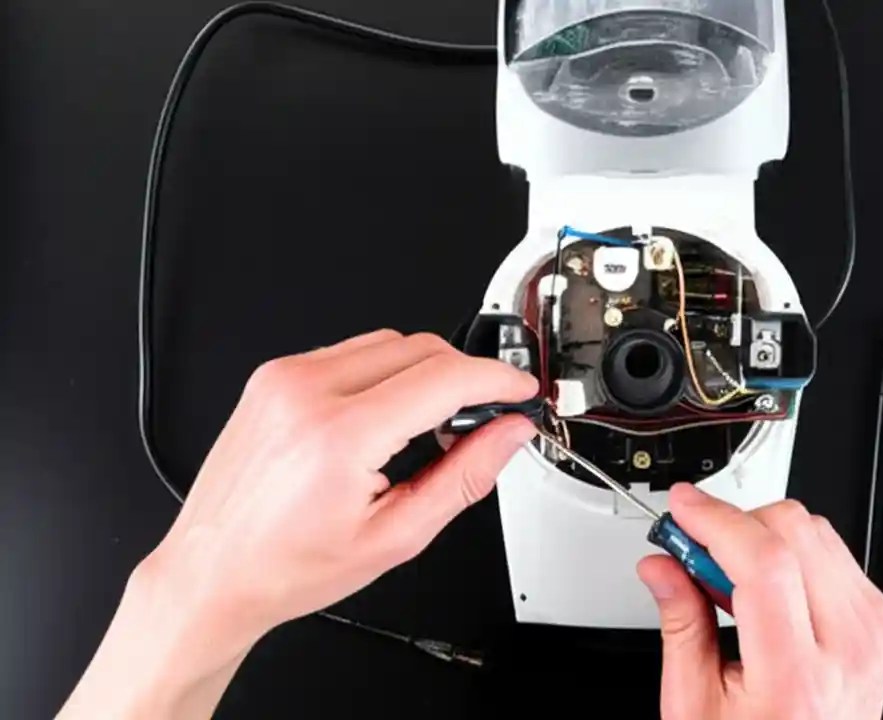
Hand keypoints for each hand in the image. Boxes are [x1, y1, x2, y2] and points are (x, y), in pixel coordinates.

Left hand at [60, 330, 536, 718]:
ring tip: (428, 427)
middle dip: (465, 377)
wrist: (212, 573)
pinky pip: (350, 352)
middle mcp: (306, 393)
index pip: (444, 378)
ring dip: (425, 372)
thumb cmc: (285, 567)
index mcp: (339, 436)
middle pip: (422, 348)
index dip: (497, 381)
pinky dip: (384, 374)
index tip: (518, 393)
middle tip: (481, 419)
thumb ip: (464, 477)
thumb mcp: (395, 536)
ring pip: (389, 342)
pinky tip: (385, 418)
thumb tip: (507, 435)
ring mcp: (284, 378)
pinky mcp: (273, 377)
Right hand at [638, 485, 882, 719]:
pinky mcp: (877, 618)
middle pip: (795, 532)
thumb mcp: (695, 706)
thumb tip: (660, 565)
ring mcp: (869, 629)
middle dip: (734, 524)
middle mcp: (846, 647)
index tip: (684, 507)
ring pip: (815, 530)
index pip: (765, 564)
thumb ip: (680, 625)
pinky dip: (791, 552)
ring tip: (729, 578)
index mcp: (797, 677)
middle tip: (694, 548)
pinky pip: (832, 549)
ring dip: (762, 535)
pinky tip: (765, 586)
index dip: (717, 521)